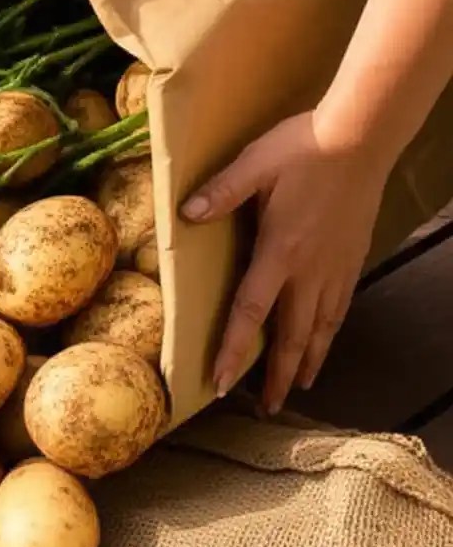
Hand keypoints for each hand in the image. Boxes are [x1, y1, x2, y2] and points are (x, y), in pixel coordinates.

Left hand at [179, 110, 391, 414]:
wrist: (362, 136)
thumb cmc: (303, 148)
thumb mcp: (253, 165)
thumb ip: (219, 193)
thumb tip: (185, 214)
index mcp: (279, 252)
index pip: (250, 313)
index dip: (235, 350)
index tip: (222, 384)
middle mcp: (309, 269)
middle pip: (292, 336)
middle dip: (279, 376)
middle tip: (269, 409)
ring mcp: (335, 266)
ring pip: (321, 327)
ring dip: (308, 361)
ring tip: (299, 388)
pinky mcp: (352, 257)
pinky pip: (340, 306)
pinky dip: (330, 332)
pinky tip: (324, 341)